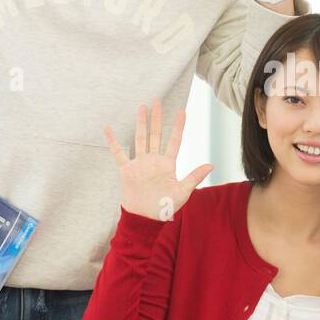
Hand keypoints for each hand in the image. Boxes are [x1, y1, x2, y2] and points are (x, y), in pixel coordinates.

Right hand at [104, 98, 213, 221]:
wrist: (145, 218)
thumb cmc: (165, 207)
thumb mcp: (183, 192)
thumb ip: (194, 177)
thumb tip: (211, 165)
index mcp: (167, 164)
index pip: (174, 140)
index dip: (178, 126)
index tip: (182, 111)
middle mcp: (153, 160)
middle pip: (156, 134)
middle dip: (157, 117)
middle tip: (158, 100)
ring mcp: (139, 163)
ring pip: (140, 138)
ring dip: (141, 123)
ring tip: (142, 107)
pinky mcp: (126, 170)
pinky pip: (119, 153)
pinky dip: (113, 141)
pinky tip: (108, 129)